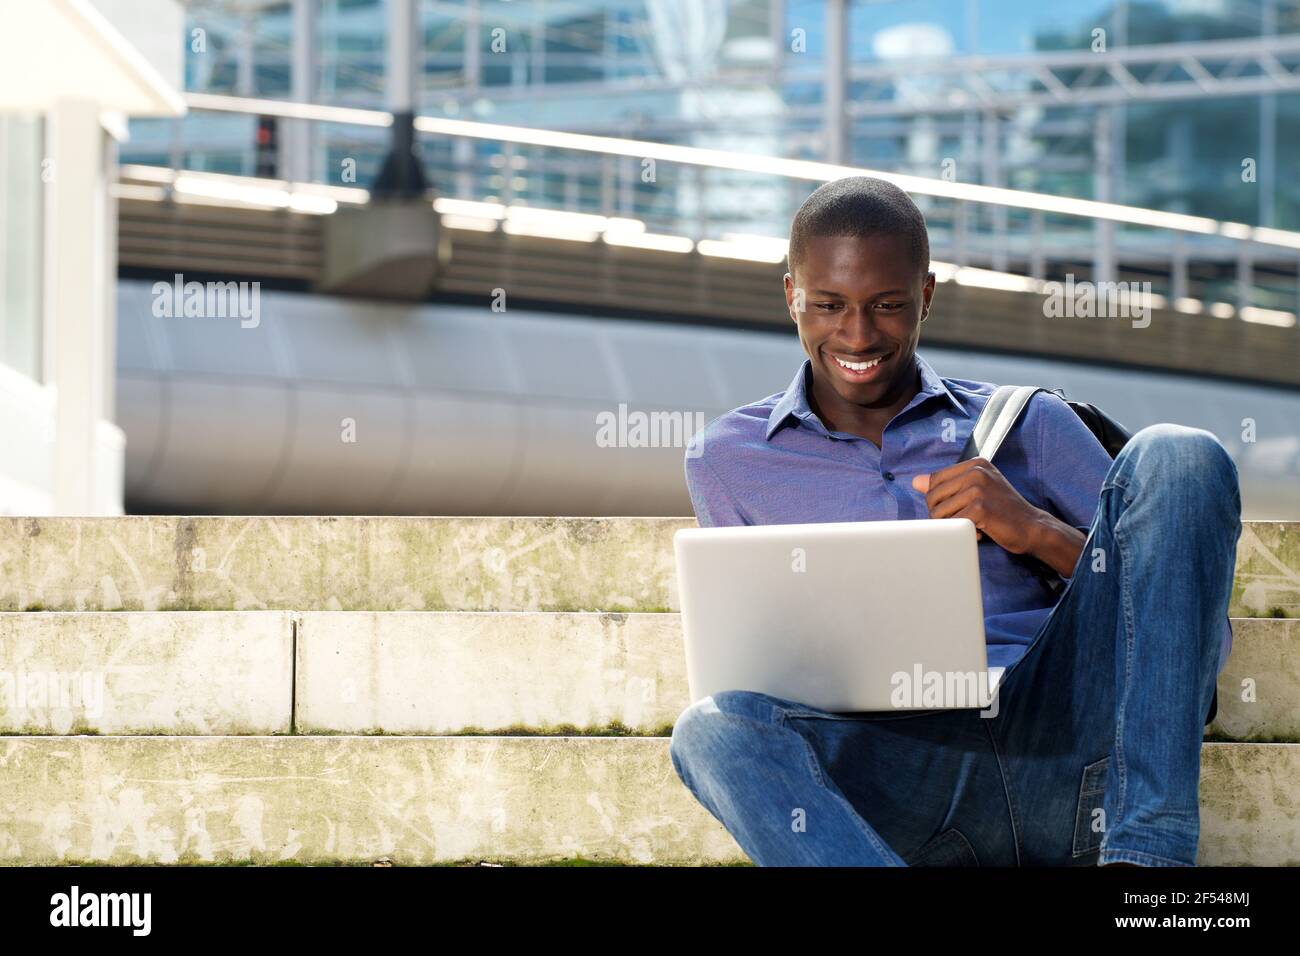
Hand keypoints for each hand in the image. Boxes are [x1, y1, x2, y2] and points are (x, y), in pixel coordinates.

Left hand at [910, 457, 1042, 553]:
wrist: (1032, 527)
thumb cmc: (1004, 511)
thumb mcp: (977, 491)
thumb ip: (948, 485)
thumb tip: (915, 481)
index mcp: (975, 464)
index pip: (934, 480)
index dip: (938, 500)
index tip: (956, 509)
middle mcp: (976, 472)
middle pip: (933, 496)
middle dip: (941, 515)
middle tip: (962, 522)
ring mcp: (978, 488)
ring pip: (938, 513)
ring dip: (951, 526)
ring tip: (971, 526)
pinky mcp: (980, 508)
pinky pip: (951, 524)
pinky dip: (962, 533)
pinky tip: (980, 532)